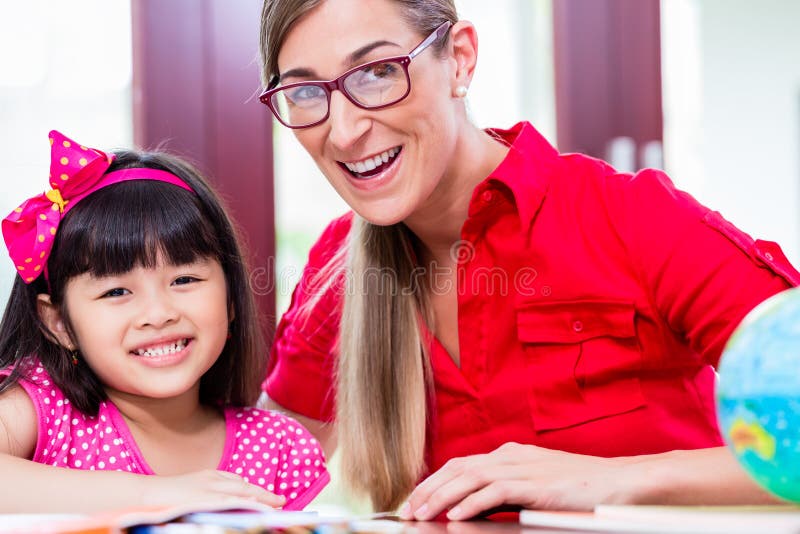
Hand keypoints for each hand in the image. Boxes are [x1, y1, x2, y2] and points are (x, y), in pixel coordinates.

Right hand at [139, 470, 286, 508]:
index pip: (240, 483)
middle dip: (264, 495)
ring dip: (258, 500)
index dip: (258, 491)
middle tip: (282, 502)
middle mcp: (211, 480)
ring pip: (239, 494)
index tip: (273, 499)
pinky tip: (253, 507)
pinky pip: (225, 502)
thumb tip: (237, 490)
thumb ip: (215, 487)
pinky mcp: (200, 499)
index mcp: (210, 476)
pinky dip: (241, 503)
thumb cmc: (168, 494)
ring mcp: (206, 490)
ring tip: (275, 506)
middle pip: (244, 487)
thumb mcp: (195, 486)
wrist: (143, 494)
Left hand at [399, 442, 632, 520]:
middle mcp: (510, 456)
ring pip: (470, 478)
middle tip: (407, 509)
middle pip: (458, 468)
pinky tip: (456, 517)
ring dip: (442, 497)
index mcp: (508, 454)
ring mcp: (523, 468)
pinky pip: (495, 492)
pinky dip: (472, 504)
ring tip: (422, 514)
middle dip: (428, 489)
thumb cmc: (579, 489)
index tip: (415, 500)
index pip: (461, 465)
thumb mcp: (533, 488)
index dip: (434, 481)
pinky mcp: (536, 485)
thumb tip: (470, 509)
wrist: (619, 482)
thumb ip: (502, 494)